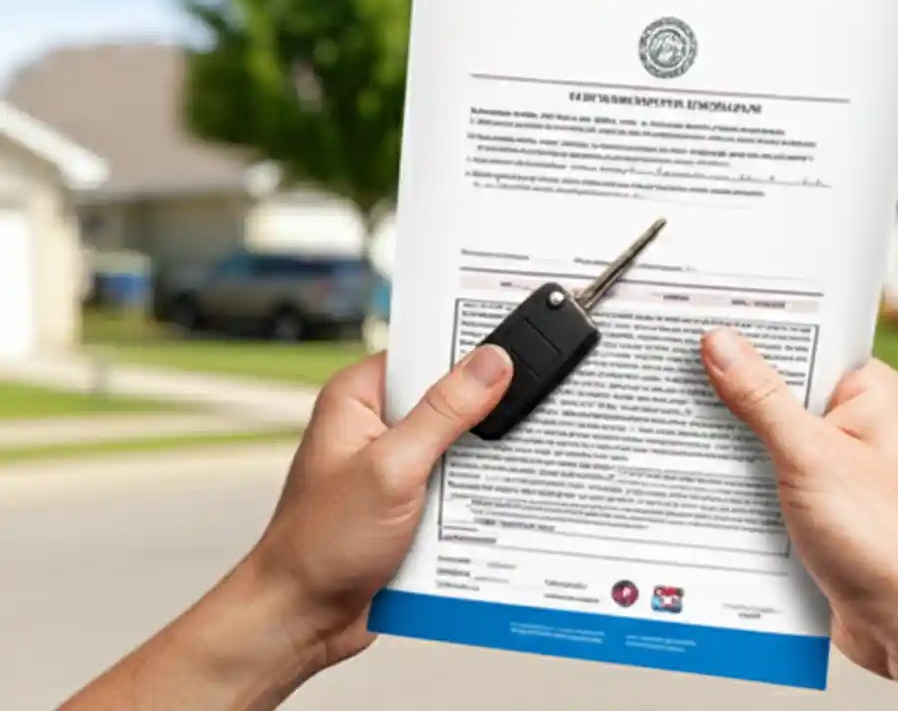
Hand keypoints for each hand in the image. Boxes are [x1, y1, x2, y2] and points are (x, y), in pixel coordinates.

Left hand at [62, 346, 513, 710]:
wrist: (301, 619)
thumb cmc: (319, 545)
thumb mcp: (391, 469)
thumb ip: (443, 413)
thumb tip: (490, 363)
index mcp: (359, 397)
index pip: (426, 350)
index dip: (470, 347)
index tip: (517, 347)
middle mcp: (377, 425)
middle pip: (451, 398)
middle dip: (487, 411)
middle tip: (528, 412)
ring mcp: (396, 466)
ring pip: (461, 446)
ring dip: (485, 461)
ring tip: (518, 462)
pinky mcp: (412, 503)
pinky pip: (459, 486)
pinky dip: (479, 496)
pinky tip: (502, 502)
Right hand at [699, 328, 897, 676]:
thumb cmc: (884, 540)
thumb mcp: (810, 457)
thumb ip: (761, 398)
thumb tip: (721, 345)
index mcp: (867, 392)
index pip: (804, 340)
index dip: (753, 330)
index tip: (701, 319)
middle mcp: (852, 422)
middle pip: (777, 388)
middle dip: (729, 390)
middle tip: (675, 374)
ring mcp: (831, 465)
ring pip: (765, 437)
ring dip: (729, 443)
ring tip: (677, 428)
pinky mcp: (813, 504)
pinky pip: (764, 479)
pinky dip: (737, 483)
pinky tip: (699, 483)